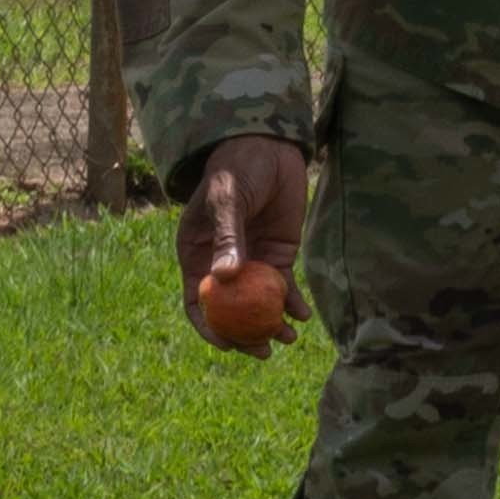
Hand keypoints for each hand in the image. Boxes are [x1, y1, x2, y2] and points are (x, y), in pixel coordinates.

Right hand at [177, 133, 309, 345]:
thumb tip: (224, 277)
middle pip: (229, 311)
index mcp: (197, 255)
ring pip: (258, 304)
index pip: (196, 301)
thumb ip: (228, 236)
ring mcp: (250, 262)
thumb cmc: (237, 169)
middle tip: (264, 351)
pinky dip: (292, 303)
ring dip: (271, 324)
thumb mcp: (228, 200)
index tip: (229, 345)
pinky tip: (303, 315)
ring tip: (288, 338)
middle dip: (245, 335)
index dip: (209, 327)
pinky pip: (283, 287)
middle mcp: (221, 265)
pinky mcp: (277, 255)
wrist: (267, 147)